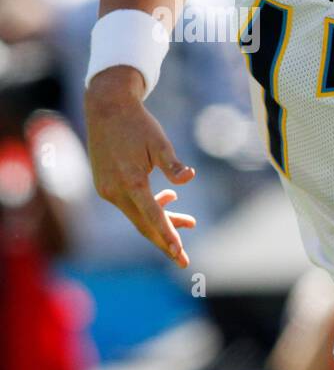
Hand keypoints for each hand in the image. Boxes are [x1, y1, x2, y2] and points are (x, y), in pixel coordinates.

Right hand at [85, 66, 196, 267]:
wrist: (106, 108)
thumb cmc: (137, 124)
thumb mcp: (159, 142)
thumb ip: (172, 164)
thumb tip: (188, 178)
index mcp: (130, 182)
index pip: (152, 217)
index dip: (168, 236)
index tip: (180, 254)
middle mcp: (115, 191)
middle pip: (143, 225)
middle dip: (166, 242)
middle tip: (184, 261)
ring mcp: (108, 190)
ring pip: (138, 215)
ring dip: (163, 221)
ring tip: (191, 223)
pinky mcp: (106, 185)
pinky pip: (131, 204)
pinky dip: (150, 206)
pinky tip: (170, 197)